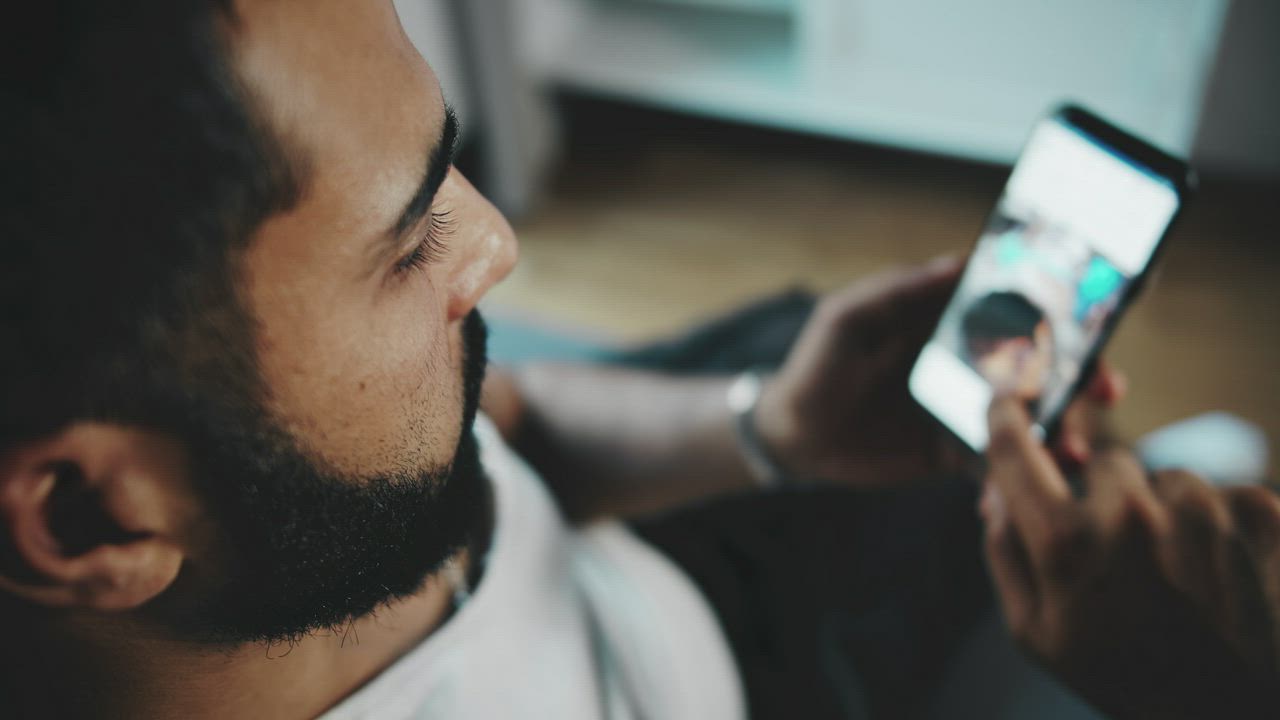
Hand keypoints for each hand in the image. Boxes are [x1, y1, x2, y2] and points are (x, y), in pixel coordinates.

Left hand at [755, 257, 1122, 485]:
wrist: (791, 435)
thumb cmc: (816, 363)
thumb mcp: (848, 318)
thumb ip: (898, 291)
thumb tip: (958, 261)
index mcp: (950, 322)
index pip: (1016, 310)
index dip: (1061, 311)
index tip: (1100, 316)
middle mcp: (969, 363)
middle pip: (1040, 365)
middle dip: (1081, 375)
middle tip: (1107, 388)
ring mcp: (966, 409)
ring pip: (1030, 417)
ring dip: (1061, 429)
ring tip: (1073, 449)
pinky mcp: (954, 453)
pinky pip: (997, 463)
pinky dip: (1018, 475)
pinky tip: (1031, 488)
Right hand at [982, 396, 1279, 719]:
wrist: (1229, 716)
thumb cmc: (1126, 677)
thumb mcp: (1036, 633)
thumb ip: (1005, 554)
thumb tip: (994, 494)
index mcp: (1066, 542)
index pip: (1017, 449)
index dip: (1006, 417)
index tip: (1008, 401)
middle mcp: (1131, 511)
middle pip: (1107, 463)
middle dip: (1108, 497)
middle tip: (1123, 555)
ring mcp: (1202, 509)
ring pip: (1170, 479)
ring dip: (1169, 513)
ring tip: (1180, 575)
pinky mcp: (1261, 515)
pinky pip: (1228, 492)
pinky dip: (1223, 525)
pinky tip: (1222, 573)